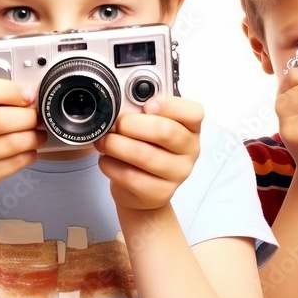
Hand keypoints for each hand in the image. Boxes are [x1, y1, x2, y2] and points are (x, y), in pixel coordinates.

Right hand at [0, 77, 43, 200]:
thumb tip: (25, 95)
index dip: (9, 90)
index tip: (26, 95)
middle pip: (0, 118)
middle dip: (28, 116)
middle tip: (35, 116)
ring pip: (13, 142)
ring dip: (33, 136)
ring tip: (36, 132)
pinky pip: (16, 162)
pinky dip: (29, 153)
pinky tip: (28, 148)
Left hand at [95, 95, 200, 210]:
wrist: (140, 190)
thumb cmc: (145, 149)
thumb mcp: (148, 126)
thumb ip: (142, 111)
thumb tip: (121, 104)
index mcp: (190, 128)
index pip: (193, 113)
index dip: (168, 105)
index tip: (146, 105)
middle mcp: (189, 151)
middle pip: (165, 131)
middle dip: (131, 124)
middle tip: (116, 125)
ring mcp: (177, 174)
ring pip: (143, 154)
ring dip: (116, 145)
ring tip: (104, 142)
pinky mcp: (160, 193)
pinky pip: (130, 176)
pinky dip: (111, 165)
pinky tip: (107, 160)